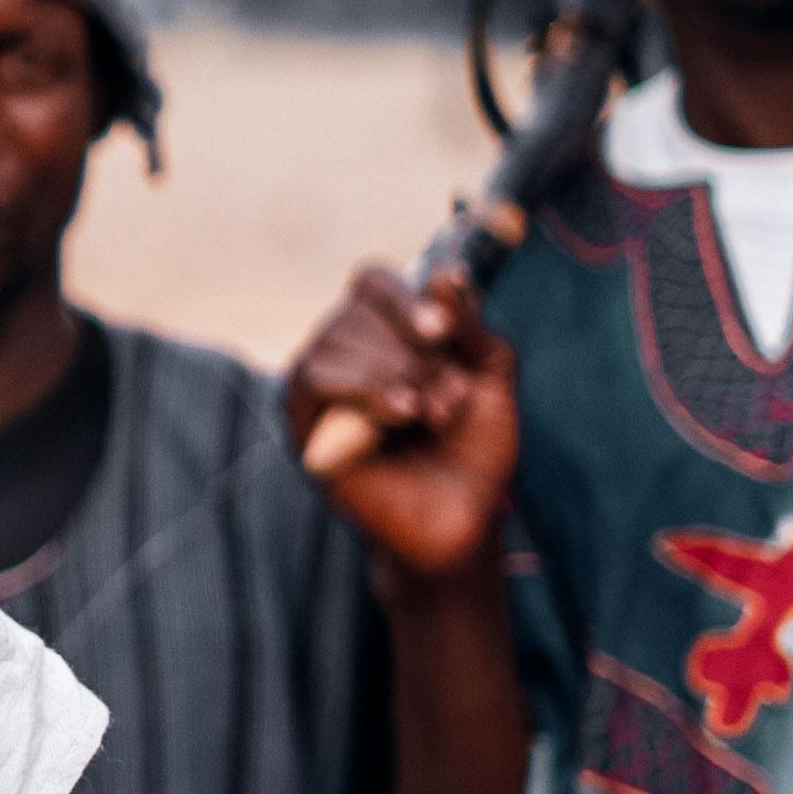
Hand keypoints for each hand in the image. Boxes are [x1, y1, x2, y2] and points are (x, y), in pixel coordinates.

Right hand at [288, 267, 519, 579]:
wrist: (462, 519)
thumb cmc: (474, 448)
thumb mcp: (489, 374)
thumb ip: (468, 324)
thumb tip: (443, 274)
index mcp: (386, 333)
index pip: (373, 285)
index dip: (403, 299)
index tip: (442, 331)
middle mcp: (346, 353)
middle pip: (356, 310)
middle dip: (413, 350)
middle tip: (450, 398)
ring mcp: (321, 389)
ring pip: (333, 339)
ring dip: (394, 371)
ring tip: (431, 413)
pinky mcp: (304, 425)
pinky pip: (313, 378)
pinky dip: (363, 387)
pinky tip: (402, 413)